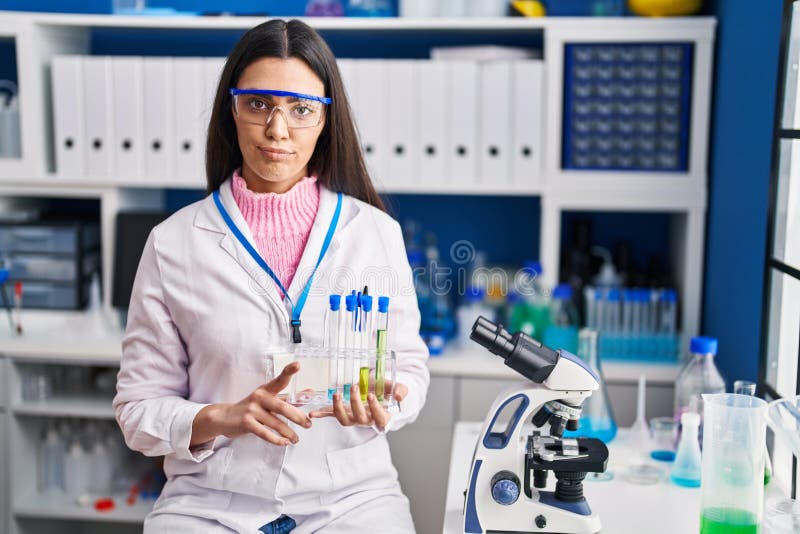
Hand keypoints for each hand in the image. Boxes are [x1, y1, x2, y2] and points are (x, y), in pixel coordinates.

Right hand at [192, 362, 311, 446]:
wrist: (224, 417)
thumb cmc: (251, 408)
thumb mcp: (268, 400)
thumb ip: (288, 398)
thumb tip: (309, 393)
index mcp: (266, 389)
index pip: (279, 380)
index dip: (288, 372)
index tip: (297, 364)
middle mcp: (259, 397)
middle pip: (282, 407)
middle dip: (298, 417)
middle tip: (308, 425)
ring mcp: (251, 410)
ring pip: (275, 423)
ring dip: (288, 432)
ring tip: (296, 439)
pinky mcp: (246, 423)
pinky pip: (265, 433)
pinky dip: (276, 439)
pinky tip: (284, 443)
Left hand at [308, 382, 407, 431]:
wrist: (377, 390)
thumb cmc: (386, 391)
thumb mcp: (396, 387)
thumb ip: (401, 390)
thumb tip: (400, 396)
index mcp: (380, 415)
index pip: (380, 418)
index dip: (375, 409)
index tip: (371, 396)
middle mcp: (366, 419)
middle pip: (360, 418)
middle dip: (355, 403)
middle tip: (353, 388)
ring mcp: (353, 417)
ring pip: (344, 419)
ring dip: (338, 409)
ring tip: (336, 396)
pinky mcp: (342, 412)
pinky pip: (331, 415)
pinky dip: (321, 415)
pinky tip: (313, 413)